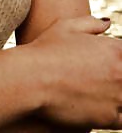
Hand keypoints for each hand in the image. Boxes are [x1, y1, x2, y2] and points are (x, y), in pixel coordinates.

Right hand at [31, 15, 121, 129]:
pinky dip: (115, 116)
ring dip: (117, 98)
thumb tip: (107, 23)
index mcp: (116, 50)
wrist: (30, 79)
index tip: (105, 67)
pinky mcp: (109, 119)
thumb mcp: (66, 27)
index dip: (117, 62)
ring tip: (99, 95)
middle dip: (116, 78)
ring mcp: (117, 97)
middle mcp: (121, 73)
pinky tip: (99, 109)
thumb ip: (91, 23)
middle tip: (97, 80)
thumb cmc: (45, 51)